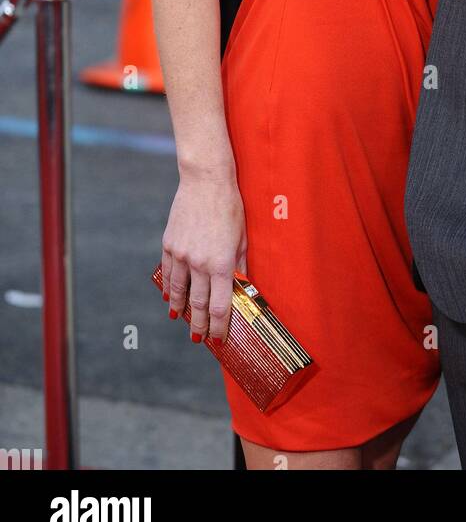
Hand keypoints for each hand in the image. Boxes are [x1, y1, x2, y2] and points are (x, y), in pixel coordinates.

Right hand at [162, 167, 247, 341]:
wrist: (206, 181)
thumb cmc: (231, 207)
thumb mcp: (243, 238)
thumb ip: (241, 265)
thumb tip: (242, 287)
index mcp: (222, 264)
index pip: (219, 307)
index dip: (219, 327)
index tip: (219, 339)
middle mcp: (199, 263)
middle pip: (198, 304)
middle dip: (198, 325)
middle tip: (199, 339)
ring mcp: (181, 255)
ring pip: (178, 291)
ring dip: (180, 309)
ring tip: (180, 320)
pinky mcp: (169, 244)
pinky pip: (168, 273)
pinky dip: (168, 288)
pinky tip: (170, 297)